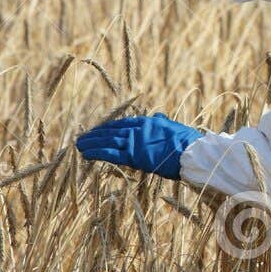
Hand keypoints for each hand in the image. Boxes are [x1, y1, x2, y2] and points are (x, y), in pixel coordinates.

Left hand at [75, 114, 202, 179]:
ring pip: (106, 141)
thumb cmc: (187, 142)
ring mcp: (134, 142)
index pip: (123, 124)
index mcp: (147, 123)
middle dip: (96, 134)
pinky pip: (109, 153)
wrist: (191, 152)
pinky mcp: (132, 155)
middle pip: (111, 131)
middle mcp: (137, 130)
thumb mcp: (174, 127)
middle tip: (83, 137)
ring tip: (79, 145)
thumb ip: (163, 122)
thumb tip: (159, 116)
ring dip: (91, 143)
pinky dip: (96, 153)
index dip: (109, 128)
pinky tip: (85, 154)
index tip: (100, 131)